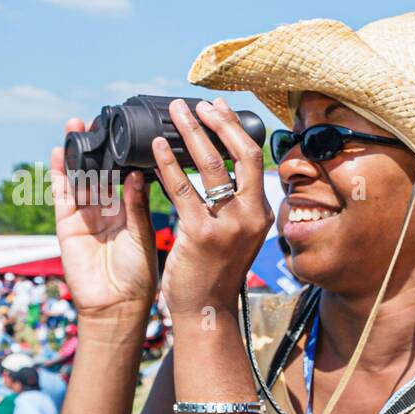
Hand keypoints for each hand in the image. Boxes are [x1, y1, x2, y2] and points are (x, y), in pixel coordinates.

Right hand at [49, 120, 157, 324]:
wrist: (117, 306)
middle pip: (101, 172)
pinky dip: (59, 174)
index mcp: (131, 213)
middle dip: (100, 148)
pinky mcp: (67, 225)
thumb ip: (136, 205)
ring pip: (80, 178)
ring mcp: (86, 217)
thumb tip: (136, 172)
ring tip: (77, 124)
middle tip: (101, 120)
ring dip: (78, 153)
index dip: (125, 156)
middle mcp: (108, 211)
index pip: (126, 177)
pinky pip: (62, 194)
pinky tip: (59, 151)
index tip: (128, 133)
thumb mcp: (142, 235)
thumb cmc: (138, 276)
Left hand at [153, 98, 271, 320]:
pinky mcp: (201, 234)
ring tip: (174, 114)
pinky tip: (154, 148)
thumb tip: (216, 169)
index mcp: (260, 213)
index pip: (253, 159)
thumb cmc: (214, 271)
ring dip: (191, 133)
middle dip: (218, 122)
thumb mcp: (235, 234)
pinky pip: (183, 189)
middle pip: (242, 154)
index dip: (234, 129)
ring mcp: (229, 225)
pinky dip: (167, 163)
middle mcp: (251, 215)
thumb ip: (232, 205)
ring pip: (213, 165)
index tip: (216, 108)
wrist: (206, 310)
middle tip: (196, 104)